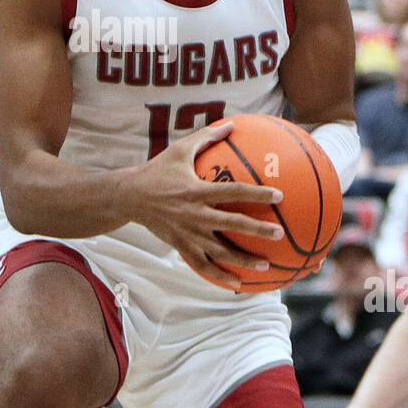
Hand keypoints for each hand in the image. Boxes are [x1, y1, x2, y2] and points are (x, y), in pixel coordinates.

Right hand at [120, 120, 284, 289]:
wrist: (129, 197)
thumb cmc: (157, 170)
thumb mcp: (180, 149)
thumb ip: (207, 137)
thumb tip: (231, 124)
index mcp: (197, 190)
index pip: (232, 192)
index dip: (256, 194)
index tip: (278, 196)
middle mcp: (195, 214)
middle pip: (231, 224)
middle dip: (257, 230)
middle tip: (279, 234)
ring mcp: (188, 233)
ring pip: (219, 251)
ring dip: (242, 260)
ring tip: (265, 266)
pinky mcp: (181, 246)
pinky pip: (202, 265)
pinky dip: (219, 275)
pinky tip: (238, 283)